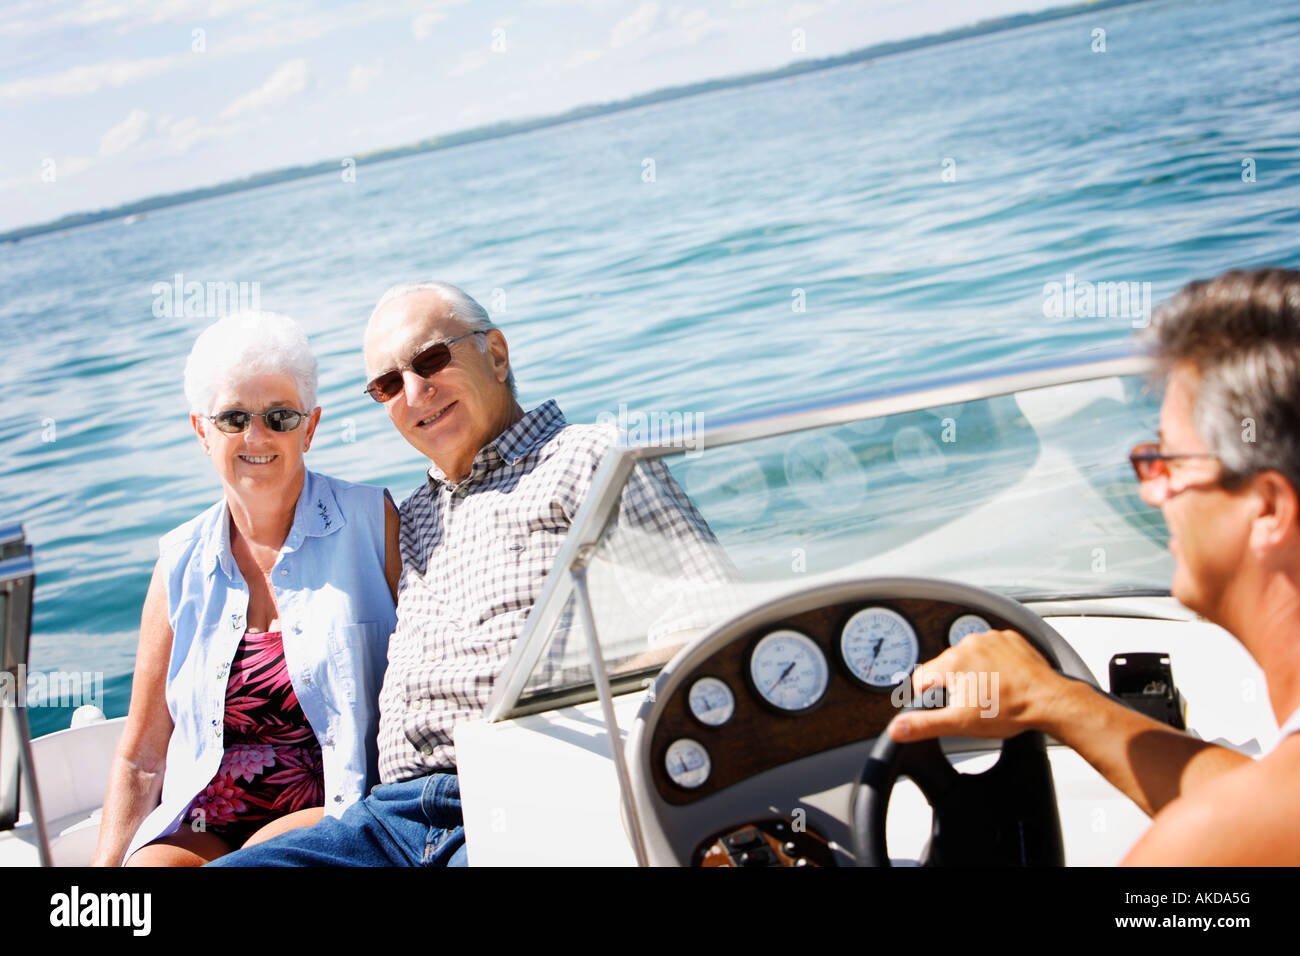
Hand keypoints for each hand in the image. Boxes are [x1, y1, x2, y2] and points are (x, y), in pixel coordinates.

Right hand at [886, 628, 1072, 742]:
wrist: (1050, 701)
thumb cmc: (1010, 710)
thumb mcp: (960, 724)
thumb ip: (923, 724)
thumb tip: (896, 728)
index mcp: (951, 662)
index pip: (921, 678)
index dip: (929, 696)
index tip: (948, 706)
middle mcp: (968, 643)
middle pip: (946, 667)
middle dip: (955, 685)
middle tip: (975, 702)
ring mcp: (990, 638)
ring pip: (968, 657)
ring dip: (974, 672)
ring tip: (992, 692)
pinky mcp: (1008, 638)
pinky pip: (990, 649)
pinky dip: (993, 663)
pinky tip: (1003, 679)